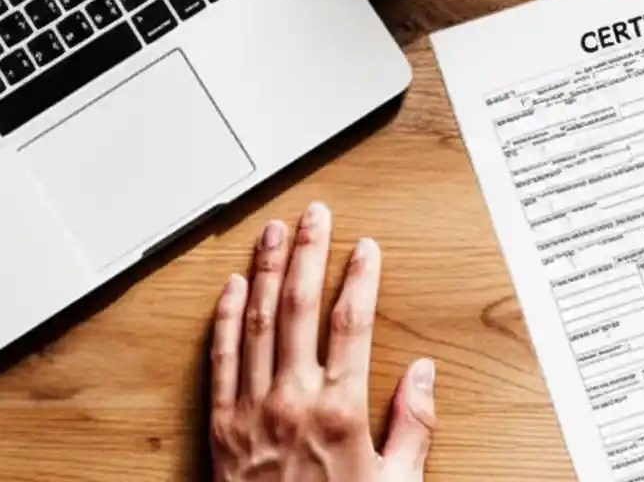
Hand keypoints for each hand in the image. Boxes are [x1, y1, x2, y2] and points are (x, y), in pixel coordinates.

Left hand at [210, 202, 436, 480]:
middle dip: (310, 254)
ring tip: (274, 233)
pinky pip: (221, 359)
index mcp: (340, 411)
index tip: (365, 248)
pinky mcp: (221, 428)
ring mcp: (252, 411)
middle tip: (316, 215)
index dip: (359, 277)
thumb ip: (414, 427)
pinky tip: (233, 288)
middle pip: (301, 308)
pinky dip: (225, 319)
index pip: (353, 323)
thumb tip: (423, 376)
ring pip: (258, 322)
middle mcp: (293, 402)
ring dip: (267, 271)